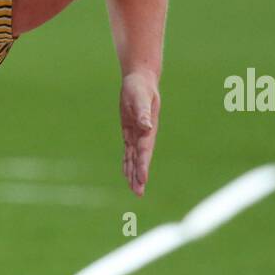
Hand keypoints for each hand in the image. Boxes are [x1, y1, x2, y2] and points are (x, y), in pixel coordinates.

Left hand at [120, 71, 160, 195]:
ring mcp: (136, 135)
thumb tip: (146, 126)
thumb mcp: (140, 98)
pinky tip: (127, 174)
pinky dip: (128, 163)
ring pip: (134, 159)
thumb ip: (143, 113)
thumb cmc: (140, 88)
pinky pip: (128, 152)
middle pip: (141, 160)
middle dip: (139, 177)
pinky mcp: (129, 133)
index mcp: (147, 130)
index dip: (143, 166)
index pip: (144, 152)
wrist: (140, 81)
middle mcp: (143, 136)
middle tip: (138, 193)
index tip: (142, 180)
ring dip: (134, 174)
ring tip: (135, 190)